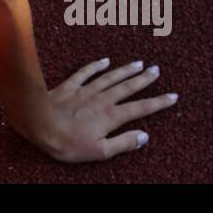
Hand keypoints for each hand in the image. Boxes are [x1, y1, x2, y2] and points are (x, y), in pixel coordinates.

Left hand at [34, 57, 177, 161]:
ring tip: (139, 63)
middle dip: (144, 79)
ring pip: (110, 77)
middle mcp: (102, 99)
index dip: (158, 102)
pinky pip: (86, 72)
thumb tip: (144, 136)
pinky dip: (96, 66)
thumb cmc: (68, 142)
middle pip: (128, 87)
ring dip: (125, 70)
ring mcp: (86, 90)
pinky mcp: (70, 86)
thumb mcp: (100, 151)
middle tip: (157, 70)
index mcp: (111, 116)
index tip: (173, 96)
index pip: (140, 108)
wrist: (39, 123)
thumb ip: (123, 143)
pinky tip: (105, 61)